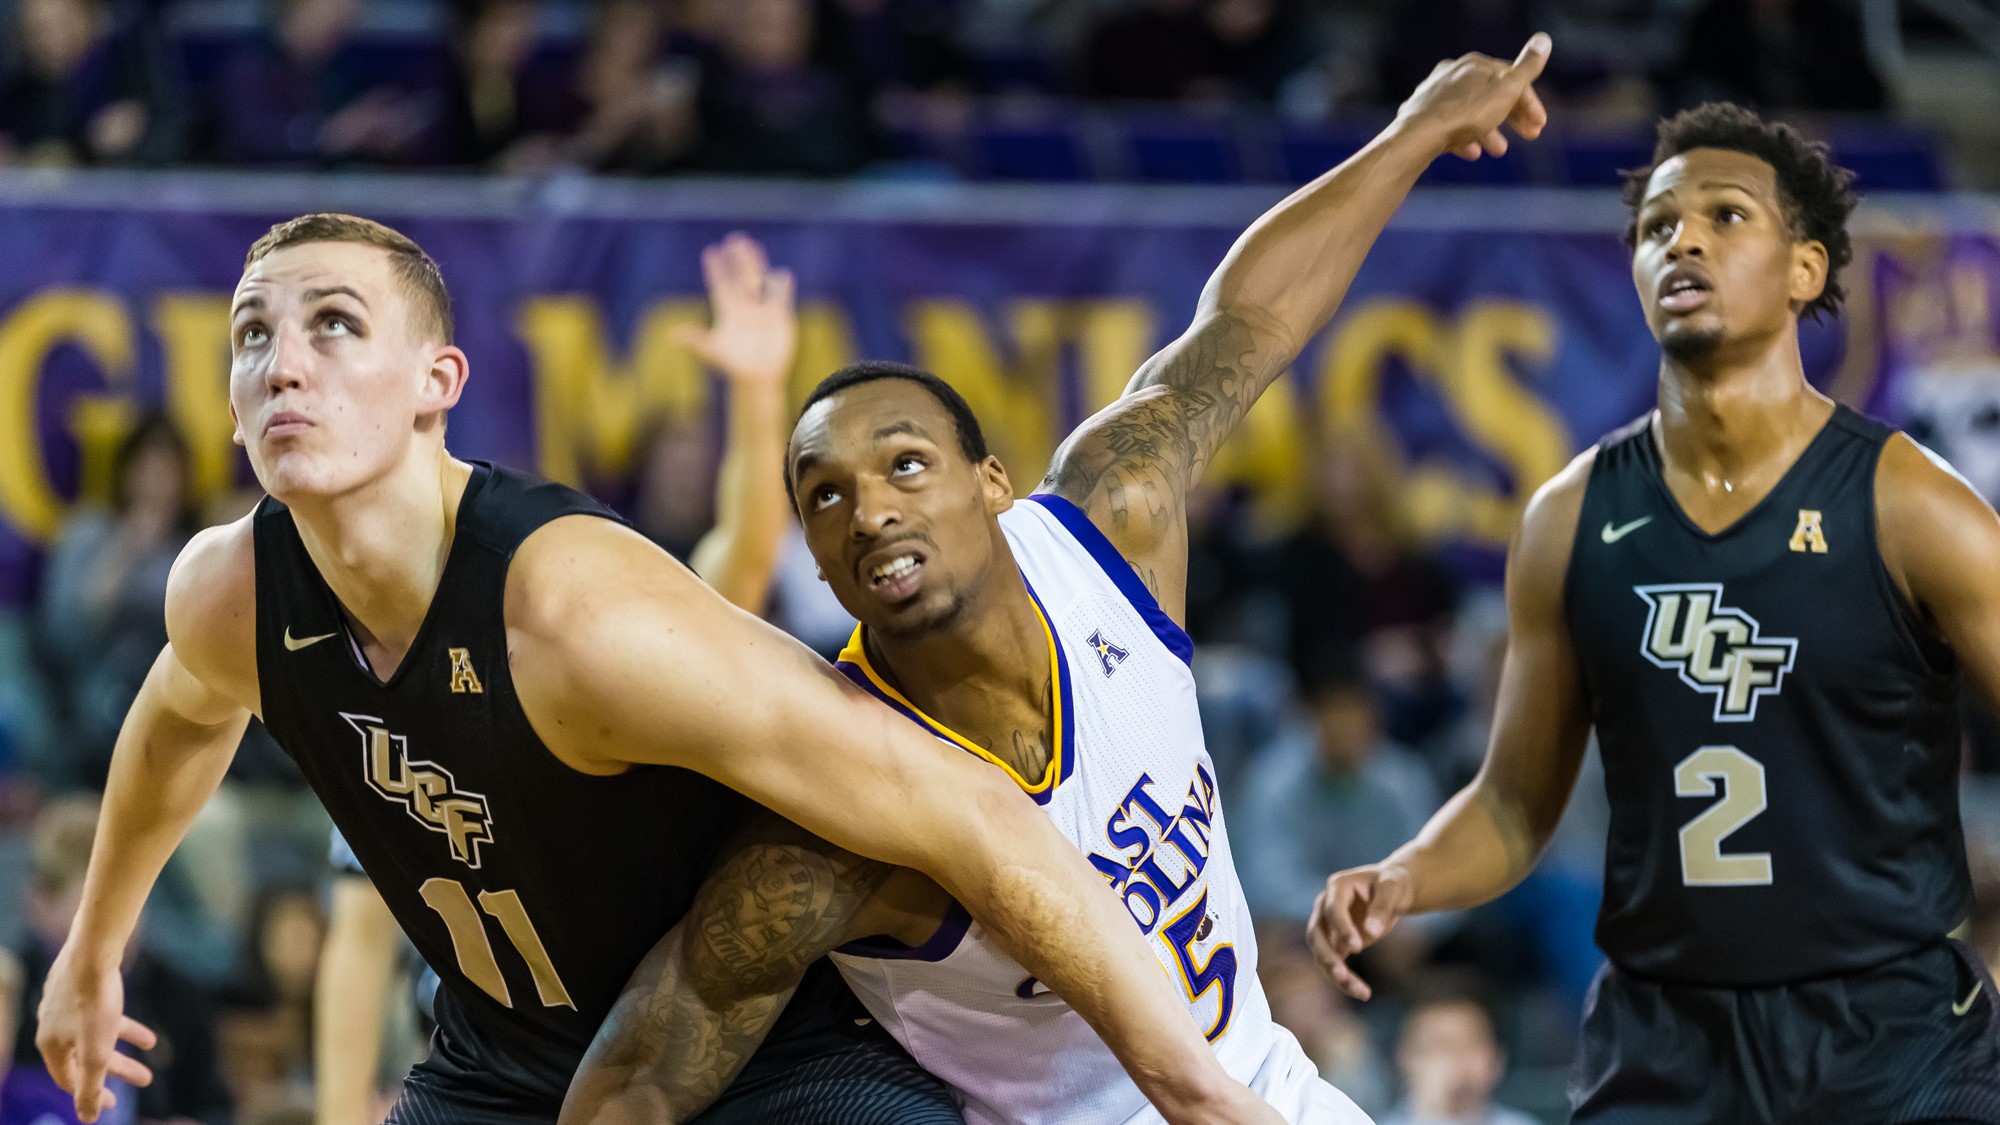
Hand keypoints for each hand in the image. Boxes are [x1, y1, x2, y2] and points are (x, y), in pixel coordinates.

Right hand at [34, 948, 156, 1122]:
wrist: (92, 951)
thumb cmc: (93, 1002)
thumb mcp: (96, 1051)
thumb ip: (90, 1086)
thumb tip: (87, 1119)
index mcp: (51, 1045)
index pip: (69, 1081)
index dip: (91, 1095)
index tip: (114, 1103)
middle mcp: (53, 1026)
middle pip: (86, 1057)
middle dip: (117, 1070)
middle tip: (145, 1079)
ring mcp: (64, 1005)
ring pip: (97, 1033)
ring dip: (125, 1044)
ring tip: (152, 1046)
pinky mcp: (79, 986)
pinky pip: (101, 1013)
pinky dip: (122, 1022)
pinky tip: (144, 1025)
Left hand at [675, 233, 796, 388]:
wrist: (758, 376)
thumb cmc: (733, 364)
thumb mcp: (713, 351)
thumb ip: (697, 340)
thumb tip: (674, 335)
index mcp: (728, 312)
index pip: (721, 286)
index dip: (716, 270)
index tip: (710, 252)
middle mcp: (745, 307)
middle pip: (740, 277)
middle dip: (737, 258)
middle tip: (734, 238)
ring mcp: (762, 310)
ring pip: (759, 281)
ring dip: (756, 264)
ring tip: (754, 246)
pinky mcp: (780, 317)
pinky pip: (782, 298)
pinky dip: (783, 288)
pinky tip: (782, 275)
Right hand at [1305, 862, 1415, 1000]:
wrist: (1392, 890)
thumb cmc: (1393, 884)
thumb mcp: (1393, 889)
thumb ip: (1382, 907)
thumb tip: (1371, 933)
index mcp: (1337, 886)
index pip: (1332, 910)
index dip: (1342, 928)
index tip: (1358, 948)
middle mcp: (1325, 906)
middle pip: (1316, 933)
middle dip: (1327, 955)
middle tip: (1342, 974)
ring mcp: (1328, 926)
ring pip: (1322, 953)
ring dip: (1336, 974)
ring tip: (1361, 992)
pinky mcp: (1335, 943)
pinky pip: (1334, 963)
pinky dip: (1345, 980)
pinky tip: (1363, 993)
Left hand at [1395, 32, 1550, 161]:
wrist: (1418, 137)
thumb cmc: (1465, 113)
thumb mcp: (1506, 90)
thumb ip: (1527, 68)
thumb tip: (1542, 41)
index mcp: (1474, 65)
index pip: (1510, 78)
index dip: (1529, 101)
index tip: (1540, 124)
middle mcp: (1452, 75)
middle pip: (1490, 95)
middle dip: (1512, 116)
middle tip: (1530, 135)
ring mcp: (1434, 96)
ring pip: (1469, 113)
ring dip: (1489, 131)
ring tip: (1498, 150)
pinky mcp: (1421, 117)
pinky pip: (1448, 127)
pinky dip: (1464, 139)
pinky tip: (1472, 153)